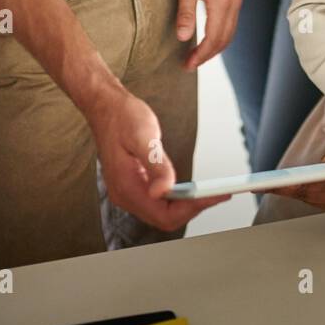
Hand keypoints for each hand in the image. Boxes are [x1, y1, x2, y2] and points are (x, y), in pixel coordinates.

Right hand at [89, 88, 230, 230]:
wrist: (105, 106)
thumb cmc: (122, 117)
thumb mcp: (143, 135)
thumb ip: (156, 164)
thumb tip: (164, 190)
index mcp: (126, 187)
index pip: (164, 215)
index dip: (191, 208)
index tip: (214, 196)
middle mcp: (125, 195)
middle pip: (164, 218)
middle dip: (193, 208)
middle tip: (219, 194)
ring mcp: (128, 191)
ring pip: (162, 212)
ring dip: (186, 205)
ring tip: (210, 193)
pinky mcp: (133, 184)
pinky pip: (158, 201)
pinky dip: (177, 198)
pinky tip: (190, 189)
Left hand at [175, 0, 241, 68]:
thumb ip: (186, 12)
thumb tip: (183, 37)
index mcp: (222, 3)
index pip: (213, 39)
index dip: (201, 55)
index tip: (187, 65)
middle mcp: (233, 5)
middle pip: (224, 40)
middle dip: (207, 55)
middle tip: (189, 64)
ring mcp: (237, 1)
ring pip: (230, 33)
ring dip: (215, 47)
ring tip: (198, 54)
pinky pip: (231, 24)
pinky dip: (220, 36)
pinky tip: (209, 36)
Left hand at [277, 137, 324, 229]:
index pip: (315, 184)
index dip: (291, 184)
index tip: (272, 181)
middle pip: (309, 195)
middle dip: (284, 189)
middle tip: (259, 183)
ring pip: (315, 201)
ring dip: (296, 193)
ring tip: (273, 184)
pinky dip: (311, 196)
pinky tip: (299, 189)